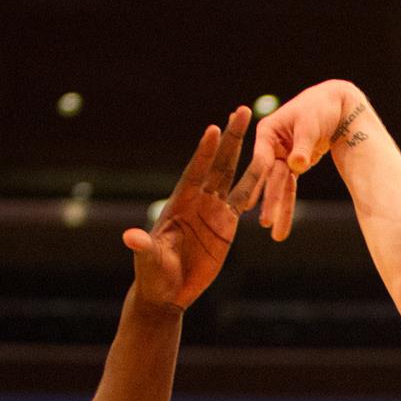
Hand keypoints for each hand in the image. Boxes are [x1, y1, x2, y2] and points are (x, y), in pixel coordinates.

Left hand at [124, 106, 261, 310]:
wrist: (167, 290)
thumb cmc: (153, 274)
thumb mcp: (148, 259)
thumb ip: (144, 246)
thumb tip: (131, 237)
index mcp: (180, 203)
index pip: (195, 172)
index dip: (205, 152)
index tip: (214, 128)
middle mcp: (198, 201)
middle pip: (218, 164)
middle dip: (231, 138)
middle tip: (242, 110)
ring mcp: (213, 211)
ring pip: (234, 177)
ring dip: (247, 155)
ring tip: (261, 130)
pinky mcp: (226, 225)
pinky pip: (245, 201)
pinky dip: (257, 185)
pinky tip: (270, 167)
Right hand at [246, 79, 366, 242]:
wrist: (336, 106)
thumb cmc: (320, 108)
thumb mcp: (310, 124)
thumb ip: (302, 146)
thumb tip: (297, 165)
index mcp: (268, 132)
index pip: (263, 159)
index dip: (259, 179)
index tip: (254, 198)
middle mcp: (270, 146)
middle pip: (270, 178)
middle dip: (269, 201)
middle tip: (265, 223)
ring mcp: (280, 158)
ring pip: (279, 187)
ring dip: (278, 210)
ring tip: (274, 234)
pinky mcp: (292, 166)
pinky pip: (290, 188)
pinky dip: (287, 205)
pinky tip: (281, 226)